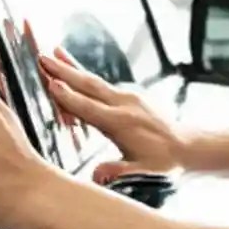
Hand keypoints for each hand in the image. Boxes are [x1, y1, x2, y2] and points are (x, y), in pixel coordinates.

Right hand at [40, 51, 183, 183]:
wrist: (186, 145)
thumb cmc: (163, 163)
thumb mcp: (142, 174)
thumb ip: (118, 172)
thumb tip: (95, 175)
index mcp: (122, 123)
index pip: (90, 109)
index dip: (69, 98)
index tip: (51, 83)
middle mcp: (123, 104)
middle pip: (88, 85)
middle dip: (64, 71)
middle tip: (41, 58)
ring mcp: (127, 96)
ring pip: (94, 80)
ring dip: (72, 67)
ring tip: (53, 53)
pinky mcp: (130, 94)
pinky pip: (102, 83)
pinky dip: (84, 75)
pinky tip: (74, 68)